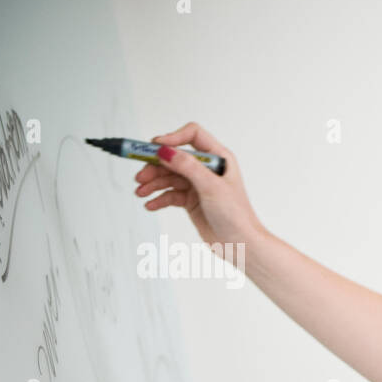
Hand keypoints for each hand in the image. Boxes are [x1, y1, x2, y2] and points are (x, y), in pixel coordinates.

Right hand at [134, 122, 267, 249]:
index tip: (154, 148)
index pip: (193, 135)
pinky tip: (150, 204)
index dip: (172, 138)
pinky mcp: (192, 201)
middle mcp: (208, 169)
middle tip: (140, 176)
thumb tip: (165, 151)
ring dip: (153, 183)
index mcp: (219, 158)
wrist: (241, 245)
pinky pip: (170, 194)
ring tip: (140, 192)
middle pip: (175, 157)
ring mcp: (198, 185)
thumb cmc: (236, 216)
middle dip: (156, 165)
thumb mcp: (211, 187)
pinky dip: (159, 198)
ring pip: (169, 177)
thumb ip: (188, 167)